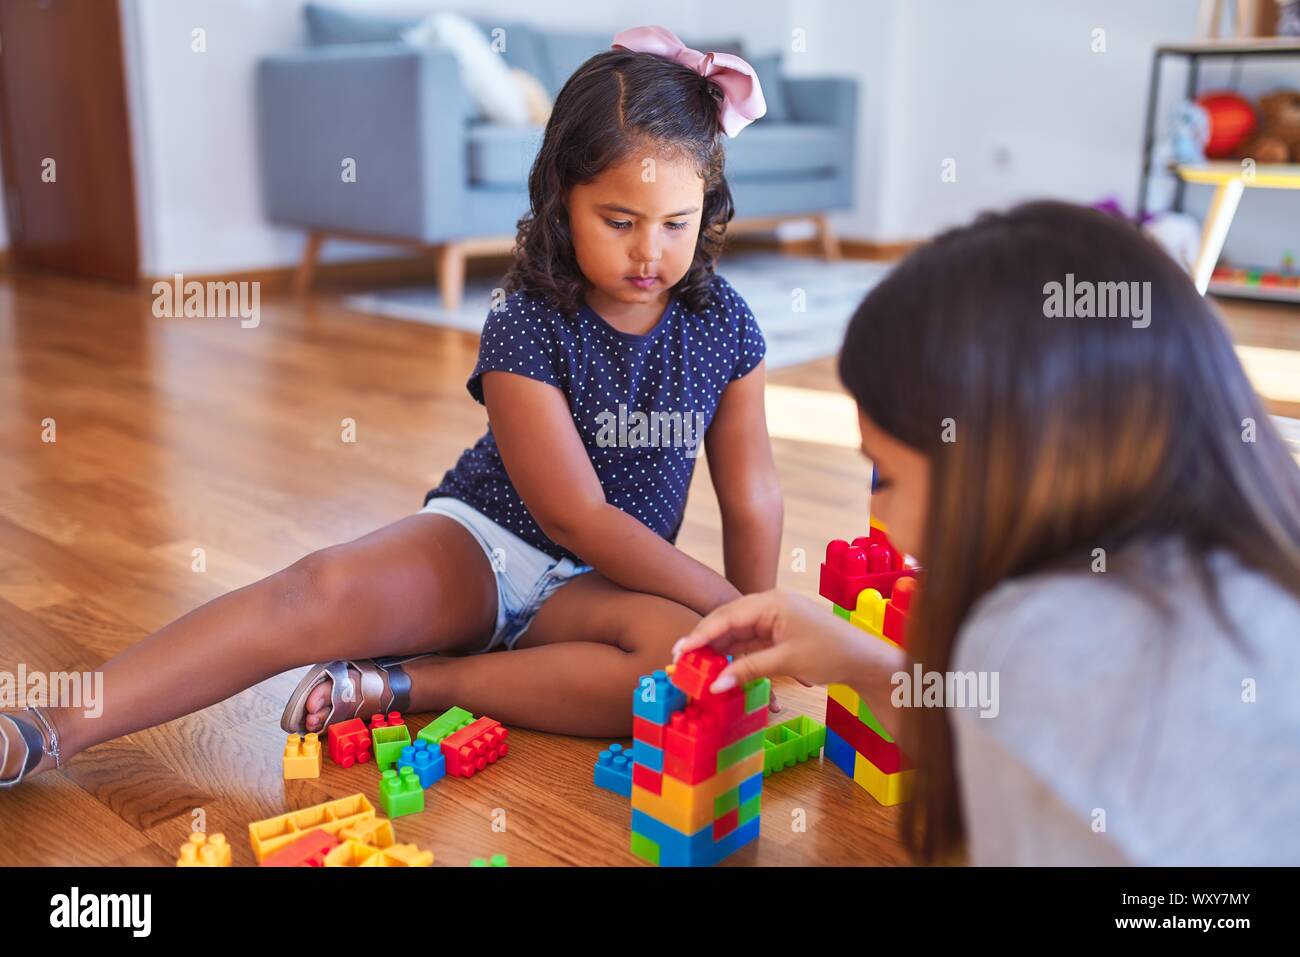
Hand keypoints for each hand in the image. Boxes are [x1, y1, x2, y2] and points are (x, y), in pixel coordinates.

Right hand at [672, 589, 886, 693]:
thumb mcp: (786, 661)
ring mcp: (774, 619)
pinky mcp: (778, 633)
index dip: (701, 634)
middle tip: (681, 659)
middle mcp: (769, 605)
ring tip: (696, 666)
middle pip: (728, 620)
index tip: (680, 650)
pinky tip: (721, 668)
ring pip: (737, 632)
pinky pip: (749, 642)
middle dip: (704, 640)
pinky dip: (735, 655)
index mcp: (771, 602)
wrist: (865, 660)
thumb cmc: (832, 653)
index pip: (727, 616)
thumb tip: (716, 684)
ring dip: (718, 648)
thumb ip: (748, 669)